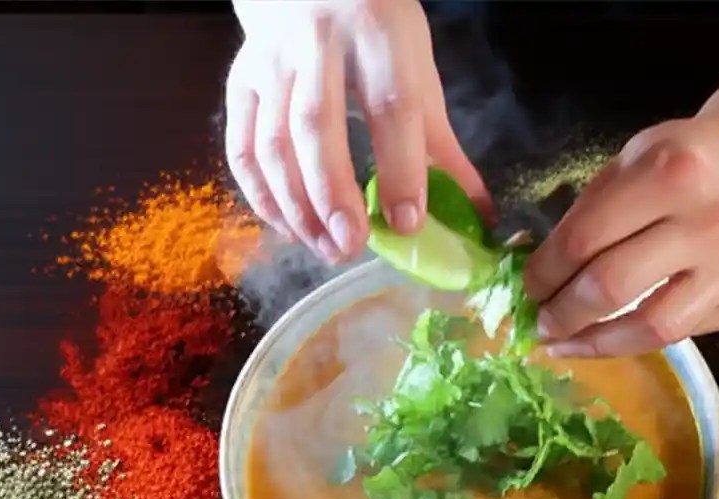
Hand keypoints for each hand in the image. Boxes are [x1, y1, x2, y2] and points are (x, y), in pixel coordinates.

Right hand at [225, 0, 490, 262]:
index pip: (391, 106)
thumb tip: (477, 211)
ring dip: (297, 206)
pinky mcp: (241, 82)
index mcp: (377, 34)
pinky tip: (291, 228)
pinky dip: (263, 196)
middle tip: (353, 246)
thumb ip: (441, 141)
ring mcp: (271, 63)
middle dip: (333, 196)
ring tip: (326, 248)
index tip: (408, 223)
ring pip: (273, 143)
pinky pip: (242, 148)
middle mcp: (316, 43)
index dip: (401, 169)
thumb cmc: (374, 31)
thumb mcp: (416, 68)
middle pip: (317, 127)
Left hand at [523, 112, 718, 356]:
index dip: (545, 273)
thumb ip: (588, 212)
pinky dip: (638, 338)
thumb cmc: (686, 157)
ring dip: (597, 343)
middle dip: (563, 313)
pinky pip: (681, 333)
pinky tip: (612, 336)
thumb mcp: (631, 160)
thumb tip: (538, 271)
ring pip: (651, 328)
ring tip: (567, 344)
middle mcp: (707, 222)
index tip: (527, 289)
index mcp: (669, 174)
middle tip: (541, 324)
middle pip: (612, 288)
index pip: (585, 239)